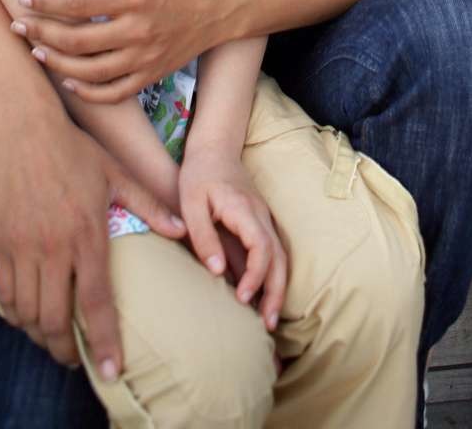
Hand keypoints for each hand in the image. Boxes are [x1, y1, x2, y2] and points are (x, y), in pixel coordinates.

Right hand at [0, 99, 185, 374]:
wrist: (27, 129)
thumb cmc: (76, 150)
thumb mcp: (118, 174)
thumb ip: (150, 206)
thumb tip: (181, 231)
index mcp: (87, 234)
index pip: (96, 302)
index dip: (104, 342)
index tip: (110, 371)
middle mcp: (54, 247)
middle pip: (56, 320)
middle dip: (67, 352)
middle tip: (78, 362)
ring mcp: (23, 247)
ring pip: (28, 315)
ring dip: (41, 338)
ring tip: (55, 342)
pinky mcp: (0, 244)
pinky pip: (6, 296)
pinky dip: (17, 316)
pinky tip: (29, 318)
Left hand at [13, 0, 227, 101]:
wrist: (217, 10)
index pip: (78, 3)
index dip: (46, 2)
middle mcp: (136, 31)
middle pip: (77, 39)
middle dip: (41, 33)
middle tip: (17, 26)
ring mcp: (143, 58)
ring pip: (89, 70)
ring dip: (57, 62)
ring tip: (36, 51)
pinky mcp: (150, 76)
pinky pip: (113, 92)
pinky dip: (87, 91)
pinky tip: (68, 80)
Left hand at [178, 144, 286, 332]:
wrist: (214, 148)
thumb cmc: (198, 174)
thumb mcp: (191, 203)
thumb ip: (203, 237)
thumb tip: (218, 272)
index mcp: (244, 209)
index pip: (261, 246)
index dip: (256, 276)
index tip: (243, 298)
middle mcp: (261, 215)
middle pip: (279, 257)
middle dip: (276, 292)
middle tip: (268, 325)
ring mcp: (264, 218)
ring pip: (281, 256)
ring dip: (278, 288)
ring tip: (270, 319)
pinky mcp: (261, 222)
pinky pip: (274, 252)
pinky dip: (274, 276)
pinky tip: (265, 296)